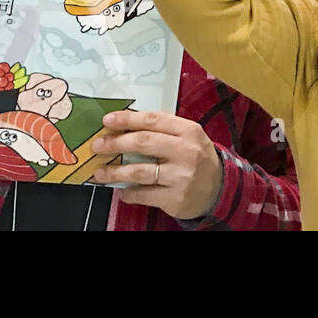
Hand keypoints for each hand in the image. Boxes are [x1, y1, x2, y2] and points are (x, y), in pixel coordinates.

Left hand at [90, 110, 223, 221]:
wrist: (219, 189)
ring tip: (100, 172)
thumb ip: (163, 131)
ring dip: (115, 172)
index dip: (128, 119)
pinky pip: (144, 194)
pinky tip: (122, 191)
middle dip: (116, 143)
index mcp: (189, 131)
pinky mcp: (175, 198)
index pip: (153, 120)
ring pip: (139, 171)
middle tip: (99, 146)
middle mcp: (186, 151)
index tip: (108, 121)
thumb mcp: (188, 138)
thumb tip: (125, 129)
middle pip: (144, 143)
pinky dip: (129, 193)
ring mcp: (181, 176)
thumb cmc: (197, 158)